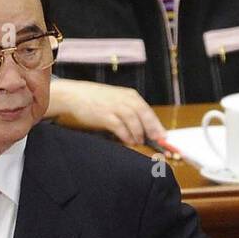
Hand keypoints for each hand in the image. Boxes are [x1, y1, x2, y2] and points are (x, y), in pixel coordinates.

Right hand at [47, 78, 165, 145]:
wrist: (74, 95)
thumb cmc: (95, 99)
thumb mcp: (116, 100)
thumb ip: (129, 110)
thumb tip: (143, 127)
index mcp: (130, 95)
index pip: (148, 111)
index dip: (157, 124)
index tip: (163, 136)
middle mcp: (124, 99)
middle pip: (144, 115)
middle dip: (153, 129)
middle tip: (158, 141)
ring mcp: (115, 107)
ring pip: (134, 121)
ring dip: (139, 133)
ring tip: (139, 142)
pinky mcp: (105, 115)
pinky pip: (120, 127)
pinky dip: (126, 135)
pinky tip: (129, 141)